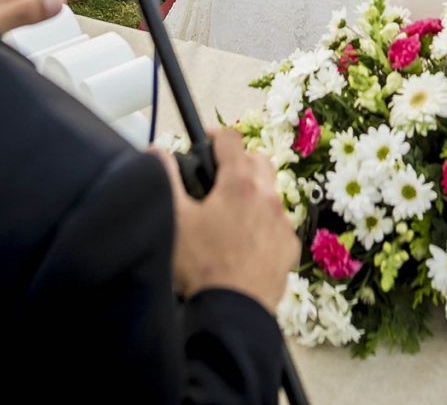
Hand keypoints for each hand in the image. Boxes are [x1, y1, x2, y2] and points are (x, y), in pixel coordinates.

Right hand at [159, 129, 298, 307]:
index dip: (214, 136)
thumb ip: (166, 179)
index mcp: (238, 184)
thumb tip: (157, 153)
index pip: (231, 140)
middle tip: (217, 178)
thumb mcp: (175, 219)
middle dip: (239, 161)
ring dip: (253, 192)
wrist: (233, 311)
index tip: (204, 143)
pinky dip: (265, 223)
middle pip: (258, 160)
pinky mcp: (289, 247)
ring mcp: (282, 222)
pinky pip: (279, 223)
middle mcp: (267, 197)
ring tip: (229, 213)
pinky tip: (246, 241)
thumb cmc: (202, 266)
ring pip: (271, 192)